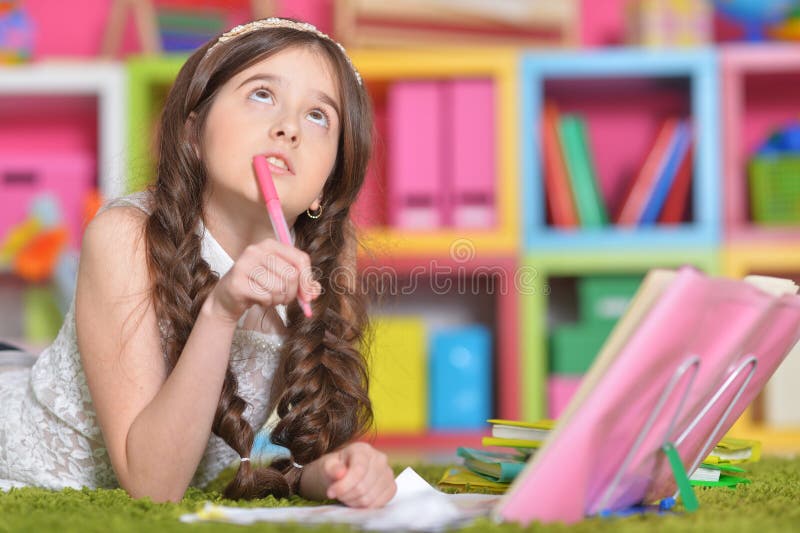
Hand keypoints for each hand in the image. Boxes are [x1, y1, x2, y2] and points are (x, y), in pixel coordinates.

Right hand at [206, 238, 320, 323]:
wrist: (228, 298)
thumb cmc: (259, 286)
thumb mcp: (282, 279)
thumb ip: (302, 283)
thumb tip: (314, 292)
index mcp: (270, 245)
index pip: (300, 258)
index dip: (308, 279)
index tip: (308, 295)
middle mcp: (256, 250)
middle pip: (291, 274)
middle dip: (292, 293)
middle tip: (284, 298)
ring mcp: (245, 265)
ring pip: (279, 287)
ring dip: (278, 299)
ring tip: (269, 297)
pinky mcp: (237, 282)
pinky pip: (266, 296)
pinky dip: (267, 302)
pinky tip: (258, 299)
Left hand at [321, 442, 396, 507]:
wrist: (345, 474)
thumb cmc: (335, 469)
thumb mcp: (327, 466)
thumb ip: (331, 468)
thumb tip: (340, 473)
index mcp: (363, 449)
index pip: (358, 470)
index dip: (344, 486)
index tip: (331, 493)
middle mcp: (380, 459)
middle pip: (363, 487)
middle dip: (347, 495)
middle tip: (339, 495)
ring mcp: (388, 473)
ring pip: (370, 498)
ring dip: (355, 503)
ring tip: (348, 496)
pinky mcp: (392, 487)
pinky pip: (380, 504)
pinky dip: (366, 507)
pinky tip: (358, 500)